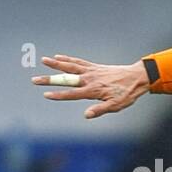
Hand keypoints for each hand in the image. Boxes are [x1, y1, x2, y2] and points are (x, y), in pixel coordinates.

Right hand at [32, 55, 149, 118]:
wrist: (137, 77)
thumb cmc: (127, 94)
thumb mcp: (116, 105)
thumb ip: (100, 110)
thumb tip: (86, 115)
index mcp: (93, 90)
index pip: (72, 94)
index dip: (58, 95)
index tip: (46, 95)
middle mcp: (89, 79)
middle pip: (66, 79)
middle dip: (50, 79)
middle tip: (34, 80)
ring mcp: (91, 71)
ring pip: (70, 67)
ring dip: (56, 64)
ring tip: (43, 60)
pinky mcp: (94, 67)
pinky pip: (79, 62)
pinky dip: (68, 59)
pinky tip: (58, 56)